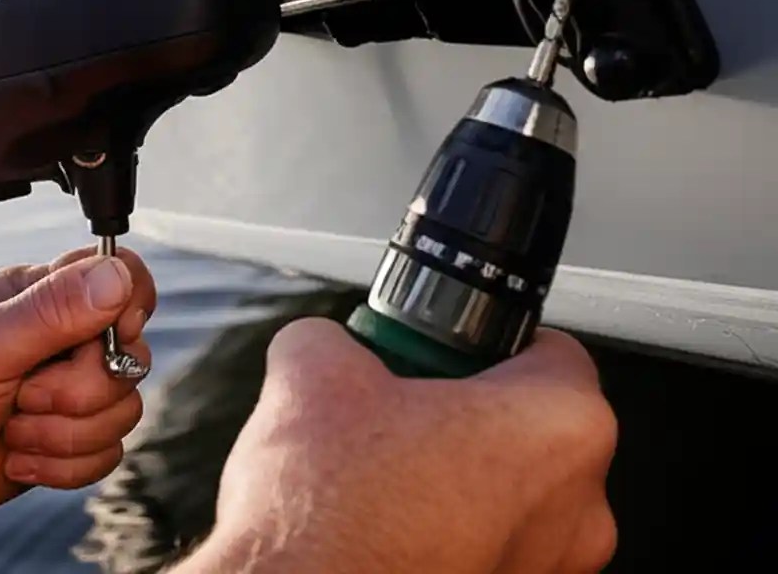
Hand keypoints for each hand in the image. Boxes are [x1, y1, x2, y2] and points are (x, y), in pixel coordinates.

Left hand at [0, 248, 155, 531]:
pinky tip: (18, 460)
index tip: (97, 341)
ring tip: (10, 433)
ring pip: (123, 409)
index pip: (118, 274)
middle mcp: (57, 339)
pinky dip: (65, 467)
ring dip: (64, 436)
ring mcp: (63, 392)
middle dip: (76, 393)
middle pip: (128, 355)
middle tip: (21, 398)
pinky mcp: (65, 440)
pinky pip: (109, 452)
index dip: (126, 308)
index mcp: (35, 296)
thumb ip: (50, 311)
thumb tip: (117, 276)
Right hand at [180, 319, 617, 573]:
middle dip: (460, 418)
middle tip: (392, 416)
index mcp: (559, 428)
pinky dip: (444, 540)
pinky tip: (382, 533)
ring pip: (508, 500)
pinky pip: (486, 553)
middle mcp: (580, 510)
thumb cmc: (333, 521)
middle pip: (528, 431)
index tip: (436, 352)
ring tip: (376, 482)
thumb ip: (332, 340)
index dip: (479, 342)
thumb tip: (324, 344)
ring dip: (452, 484)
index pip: (548, 350)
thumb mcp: (310, 377)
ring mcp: (550, 573)